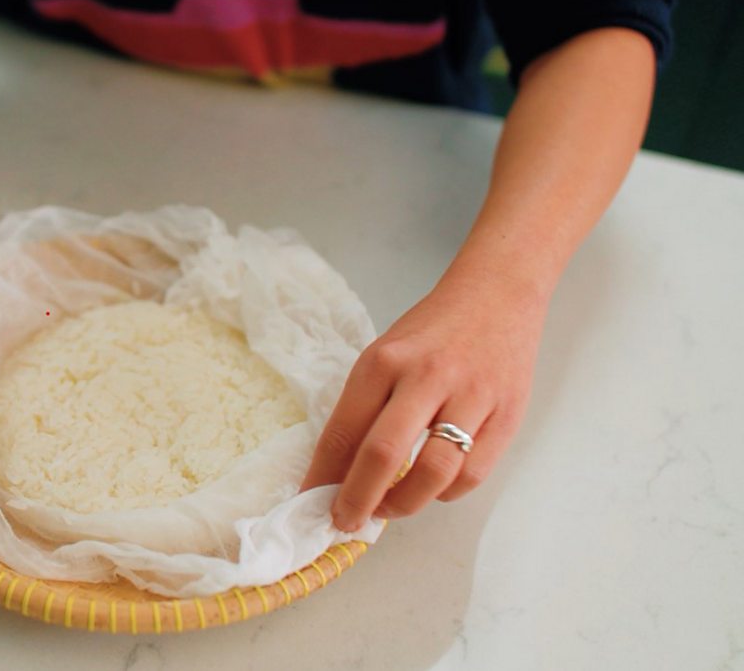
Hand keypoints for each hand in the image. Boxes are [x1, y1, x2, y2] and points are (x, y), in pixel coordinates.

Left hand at [300, 273, 547, 529]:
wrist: (497, 294)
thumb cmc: (432, 331)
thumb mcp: (386, 356)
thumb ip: (366, 408)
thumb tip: (339, 471)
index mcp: (383, 362)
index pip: (343, 430)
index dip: (322, 476)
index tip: (310, 502)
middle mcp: (425, 378)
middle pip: (383, 454)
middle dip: (357, 499)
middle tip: (345, 521)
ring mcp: (470, 397)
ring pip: (433, 473)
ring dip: (404, 504)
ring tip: (388, 510)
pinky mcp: (506, 415)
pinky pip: (472, 474)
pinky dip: (446, 493)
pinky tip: (431, 488)